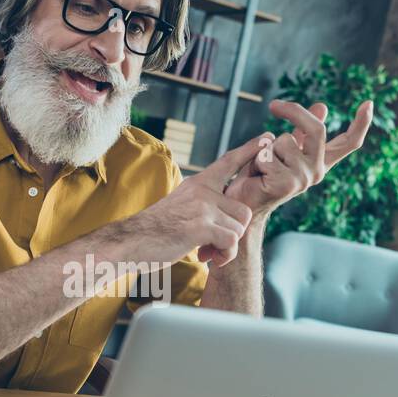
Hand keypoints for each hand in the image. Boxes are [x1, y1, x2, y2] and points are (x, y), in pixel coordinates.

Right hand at [120, 135, 266, 266]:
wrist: (130, 241)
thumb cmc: (154, 230)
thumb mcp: (179, 206)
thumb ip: (202, 203)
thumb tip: (224, 212)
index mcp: (198, 183)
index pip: (228, 162)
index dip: (249, 150)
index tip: (267, 138)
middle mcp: (202, 190)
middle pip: (243, 210)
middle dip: (233, 233)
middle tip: (213, 245)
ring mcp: (202, 206)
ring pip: (239, 227)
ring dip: (227, 247)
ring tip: (207, 252)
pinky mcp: (201, 225)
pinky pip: (230, 241)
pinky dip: (223, 255)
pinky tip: (206, 258)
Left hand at [223, 99, 373, 215]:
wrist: (243, 204)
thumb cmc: (261, 175)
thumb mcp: (284, 149)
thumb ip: (303, 130)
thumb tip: (323, 106)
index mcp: (320, 162)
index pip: (347, 143)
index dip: (361, 124)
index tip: (369, 103)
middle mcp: (316, 171)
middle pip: (317, 129)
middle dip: (294, 112)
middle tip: (273, 105)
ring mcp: (303, 179)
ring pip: (284, 140)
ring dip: (266, 148)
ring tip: (263, 167)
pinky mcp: (285, 184)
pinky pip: (268, 155)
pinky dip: (256, 160)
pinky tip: (257, 176)